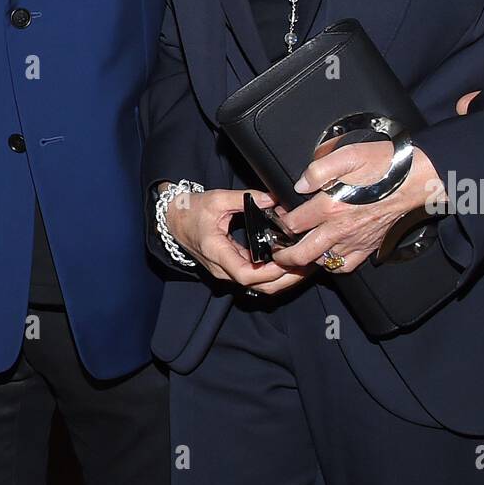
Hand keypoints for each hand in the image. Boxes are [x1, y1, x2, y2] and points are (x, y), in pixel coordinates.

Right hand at [159, 184, 314, 292]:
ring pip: (260, 285)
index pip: (246, 274)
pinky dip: (275, 273)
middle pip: (259, 286)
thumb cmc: (191, 210)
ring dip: (284, 278)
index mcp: (217, 253)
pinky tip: (291, 260)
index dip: (270, 272)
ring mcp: (228, 271)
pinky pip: (257, 277)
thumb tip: (272, 198)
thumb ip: (246, 198)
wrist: (174, 220)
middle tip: (309, 264)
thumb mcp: (216, 199)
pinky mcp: (233, 267)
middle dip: (286, 279)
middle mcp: (223, 269)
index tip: (288, 260)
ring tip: (306, 264)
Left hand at [269, 142, 446, 275]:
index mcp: (331, 206)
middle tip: (277, 251)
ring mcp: (354, 241)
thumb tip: (299, 185)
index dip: (281, 222)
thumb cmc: (385, 166)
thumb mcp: (347, 155)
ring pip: (321, 262)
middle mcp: (340, 229)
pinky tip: (327, 254)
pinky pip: (344, 267)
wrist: (417, 181)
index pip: (294, 223)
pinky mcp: (368, 247)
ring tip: (298, 252)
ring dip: (307, 259)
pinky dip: (331, 265)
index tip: (278, 218)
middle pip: (302, 254)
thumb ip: (318, 170)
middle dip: (284, 256)